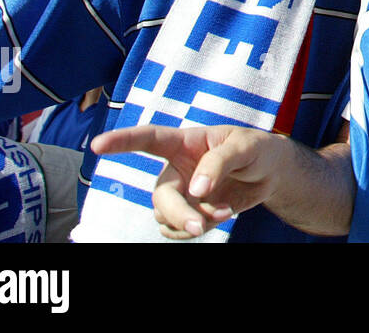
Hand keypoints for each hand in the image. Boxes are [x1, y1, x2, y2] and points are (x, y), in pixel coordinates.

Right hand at [91, 124, 291, 239]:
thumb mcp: (244, 146)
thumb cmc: (255, 149)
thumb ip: (218, 163)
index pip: (148, 138)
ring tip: (223, 210)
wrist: (270, 173)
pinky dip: (197, 229)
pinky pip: (176, 230)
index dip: (122, 141)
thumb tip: (196, 190)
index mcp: (184, 142)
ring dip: (193, 221)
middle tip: (198, 225)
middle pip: (160, 195)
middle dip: (176, 212)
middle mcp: (176, 168)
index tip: (98, 145)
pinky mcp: (189, 211)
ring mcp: (181, 192)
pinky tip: (220, 216)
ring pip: (166, 216)